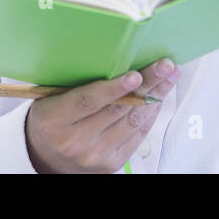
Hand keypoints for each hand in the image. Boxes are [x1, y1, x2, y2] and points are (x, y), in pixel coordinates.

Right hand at [24, 57, 179, 173]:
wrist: (48, 157)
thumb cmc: (53, 117)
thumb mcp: (51, 97)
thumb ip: (77, 82)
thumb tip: (117, 55)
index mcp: (54, 120)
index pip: (87, 101)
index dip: (113, 88)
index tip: (135, 74)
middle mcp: (75, 141)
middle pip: (118, 109)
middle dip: (147, 84)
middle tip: (165, 64)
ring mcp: (95, 155)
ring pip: (133, 121)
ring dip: (156, 95)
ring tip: (169, 74)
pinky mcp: (112, 163)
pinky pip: (138, 134)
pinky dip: (152, 112)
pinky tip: (160, 94)